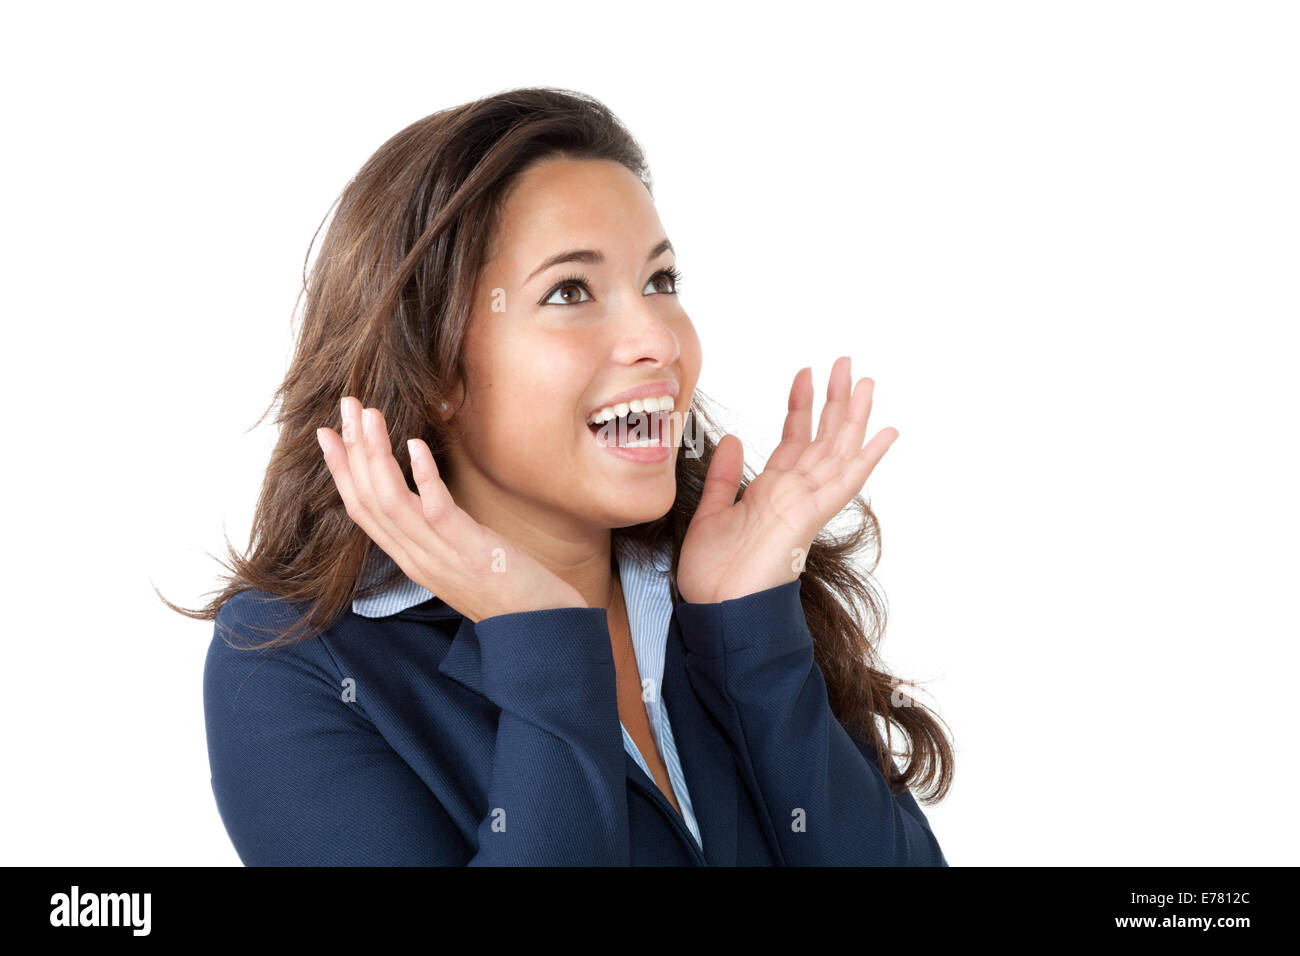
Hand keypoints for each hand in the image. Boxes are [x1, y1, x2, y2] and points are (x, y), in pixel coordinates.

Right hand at [316, 397, 587, 621]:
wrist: (541, 629)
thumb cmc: (509, 590)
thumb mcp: (461, 560)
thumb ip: (438, 534)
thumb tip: (428, 500)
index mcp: (411, 559)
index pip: (362, 511)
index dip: (341, 471)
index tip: (328, 435)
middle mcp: (416, 558)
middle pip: (368, 500)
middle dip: (352, 450)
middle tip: (346, 406)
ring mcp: (439, 556)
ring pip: (391, 502)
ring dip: (376, 454)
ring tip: (370, 415)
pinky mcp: (468, 551)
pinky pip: (436, 511)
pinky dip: (422, 477)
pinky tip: (415, 445)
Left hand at [677, 356, 898, 604]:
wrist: (716, 610)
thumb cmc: (714, 574)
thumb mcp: (710, 512)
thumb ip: (723, 477)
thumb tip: (732, 439)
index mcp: (772, 492)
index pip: (794, 439)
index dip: (800, 406)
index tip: (804, 373)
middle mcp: (794, 493)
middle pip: (823, 438)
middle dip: (835, 400)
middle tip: (846, 362)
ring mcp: (805, 504)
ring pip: (837, 451)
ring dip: (853, 416)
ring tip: (867, 381)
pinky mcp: (810, 516)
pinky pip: (844, 482)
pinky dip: (865, 457)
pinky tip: (884, 434)